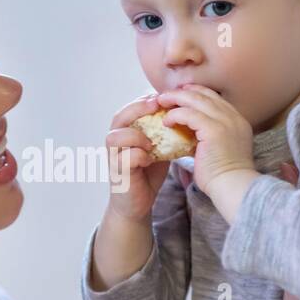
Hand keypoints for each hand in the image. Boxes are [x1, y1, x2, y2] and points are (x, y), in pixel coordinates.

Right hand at [104, 93, 170, 223]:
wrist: (138, 203)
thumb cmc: (148, 172)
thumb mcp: (159, 146)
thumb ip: (165, 130)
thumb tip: (186, 111)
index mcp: (125, 131)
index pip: (131, 107)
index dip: (146, 99)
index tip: (166, 97)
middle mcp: (115, 141)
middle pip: (119, 117)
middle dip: (138, 108)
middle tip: (157, 104)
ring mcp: (113, 157)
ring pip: (115, 137)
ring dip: (135, 135)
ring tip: (151, 141)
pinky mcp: (116, 173)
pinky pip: (124, 158)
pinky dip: (138, 156)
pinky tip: (150, 159)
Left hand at [155, 85, 254, 197]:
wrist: (233, 187)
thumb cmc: (223, 177)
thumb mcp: (221, 150)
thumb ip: (210, 137)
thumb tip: (192, 135)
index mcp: (237, 121)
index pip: (215, 98)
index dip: (196, 94)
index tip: (180, 95)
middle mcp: (234, 117)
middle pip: (205, 94)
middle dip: (184, 92)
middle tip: (166, 95)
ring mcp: (225, 122)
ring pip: (196, 100)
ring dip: (176, 99)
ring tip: (161, 102)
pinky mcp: (213, 129)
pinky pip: (189, 114)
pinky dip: (175, 115)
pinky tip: (166, 121)